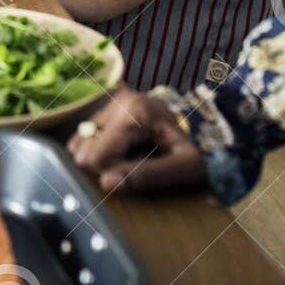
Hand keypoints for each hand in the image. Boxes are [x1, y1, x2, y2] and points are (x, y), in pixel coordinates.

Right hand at [66, 86, 206, 192]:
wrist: (207, 126)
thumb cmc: (198, 149)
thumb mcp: (185, 166)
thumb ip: (149, 175)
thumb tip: (106, 184)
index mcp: (134, 111)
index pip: (98, 158)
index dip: (116, 174)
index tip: (141, 171)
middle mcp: (115, 99)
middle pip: (84, 153)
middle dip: (107, 167)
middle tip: (136, 163)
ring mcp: (105, 101)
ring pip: (77, 146)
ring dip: (100, 159)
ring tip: (129, 155)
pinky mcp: (99, 106)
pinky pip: (78, 139)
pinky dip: (94, 150)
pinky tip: (119, 149)